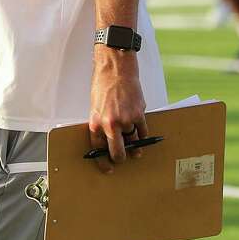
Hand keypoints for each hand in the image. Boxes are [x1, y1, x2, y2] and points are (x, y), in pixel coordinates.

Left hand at [87, 49, 147, 173]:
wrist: (116, 70)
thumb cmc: (104, 86)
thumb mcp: (95, 106)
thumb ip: (101, 123)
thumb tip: (107, 140)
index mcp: (96, 122)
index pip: (98, 149)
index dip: (102, 162)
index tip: (107, 168)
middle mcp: (110, 124)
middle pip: (117, 152)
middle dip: (120, 159)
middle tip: (122, 160)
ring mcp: (126, 120)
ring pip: (132, 141)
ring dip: (134, 145)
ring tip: (135, 148)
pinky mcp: (138, 115)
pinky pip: (143, 132)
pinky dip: (143, 135)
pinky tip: (142, 136)